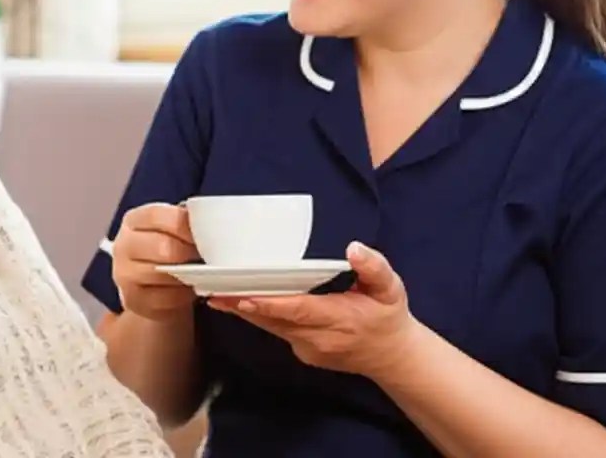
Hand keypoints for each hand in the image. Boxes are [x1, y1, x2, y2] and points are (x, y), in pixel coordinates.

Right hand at [112, 202, 200, 321]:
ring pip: (162, 274)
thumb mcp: (173, 230)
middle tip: (208, 256)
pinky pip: (165, 298)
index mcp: (134, 221)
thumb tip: (213, 225)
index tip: (206, 232)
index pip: (156, 216)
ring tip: (203, 272)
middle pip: (161, 246)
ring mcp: (125, 275)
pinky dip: (183, 295)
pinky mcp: (134, 301)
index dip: (184, 224)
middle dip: (190, 252)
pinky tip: (191, 289)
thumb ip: (187, 224)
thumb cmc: (169, 250)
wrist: (154, 285)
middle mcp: (124, 246)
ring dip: (188, 274)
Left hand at [208, 241, 425, 378]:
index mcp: (340, 319)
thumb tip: (353, 248)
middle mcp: (320, 338)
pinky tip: (239, 301)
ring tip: (215, 294)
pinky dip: (258, 316)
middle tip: (214, 290)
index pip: (299, 311)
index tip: (245, 296)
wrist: (392, 356)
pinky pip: (276, 331)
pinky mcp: (302, 352)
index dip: (270, 304)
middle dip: (243, 305)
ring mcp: (309, 349)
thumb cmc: (388, 316)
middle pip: (275, 320)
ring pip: (270, 327)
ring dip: (243, 311)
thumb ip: (374, 267)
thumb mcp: (391, 288)